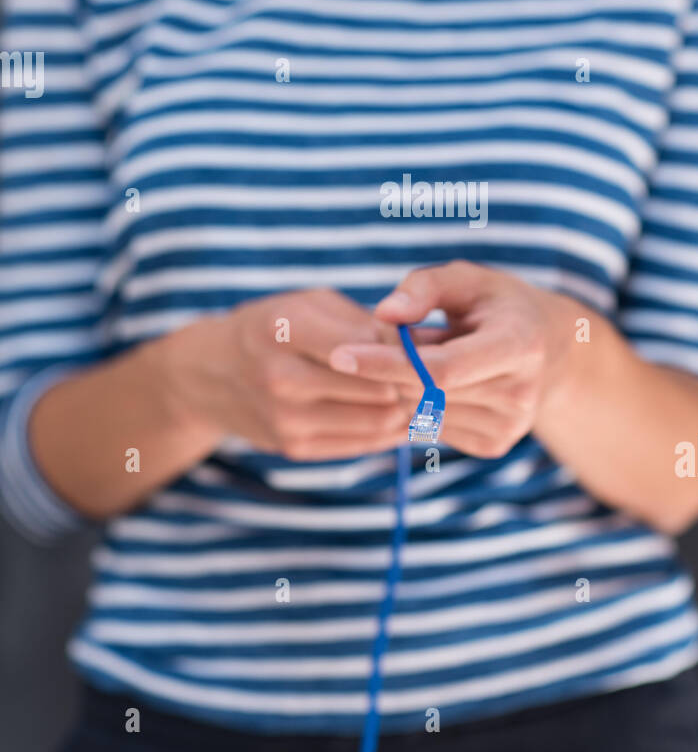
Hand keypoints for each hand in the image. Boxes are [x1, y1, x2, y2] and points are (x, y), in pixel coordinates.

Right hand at [166, 289, 412, 460]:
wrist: (210, 374)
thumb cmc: (274, 327)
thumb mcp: (310, 303)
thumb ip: (363, 320)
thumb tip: (417, 347)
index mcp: (284, 328)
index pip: (368, 346)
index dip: (406, 348)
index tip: (426, 345)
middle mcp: (280, 377)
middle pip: (379, 387)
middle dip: (413, 381)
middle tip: (434, 373)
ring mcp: (285, 418)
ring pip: (378, 421)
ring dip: (407, 408)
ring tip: (420, 391)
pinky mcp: (293, 448)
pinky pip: (362, 444)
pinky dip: (388, 430)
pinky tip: (396, 412)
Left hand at [328, 261, 576, 458]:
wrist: (550, 348)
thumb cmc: (497, 305)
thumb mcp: (467, 278)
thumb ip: (424, 288)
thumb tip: (381, 314)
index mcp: (518, 345)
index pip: (439, 369)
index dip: (386, 364)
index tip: (340, 356)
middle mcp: (520, 394)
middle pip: (423, 392)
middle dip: (390, 364)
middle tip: (398, 335)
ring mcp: (510, 427)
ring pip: (420, 411)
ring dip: (404, 382)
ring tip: (433, 352)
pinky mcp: (495, 445)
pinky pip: (429, 427)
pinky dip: (420, 402)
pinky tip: (443, 381)